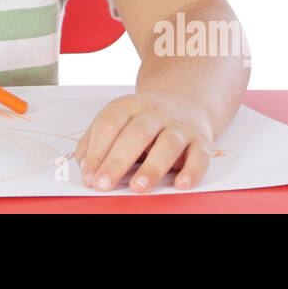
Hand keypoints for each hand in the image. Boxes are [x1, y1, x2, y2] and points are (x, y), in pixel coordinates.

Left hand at [74, 91, 214, 192]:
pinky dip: (192, 171)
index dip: (96, 151)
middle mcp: (156, 114)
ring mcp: (180, 126)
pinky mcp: (201, 141)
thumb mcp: (117, 120)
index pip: (110, 124)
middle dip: (117, 161)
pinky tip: (181, 184)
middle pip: (136, 133)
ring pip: (168, 144)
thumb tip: (85, 167)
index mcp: (129, 106)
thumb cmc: (144, 119)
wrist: (186, 101)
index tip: (89, 176)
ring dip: (152, 167)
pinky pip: (200, 156)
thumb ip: (96, 140)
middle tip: (103, 184)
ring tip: (137, 187)